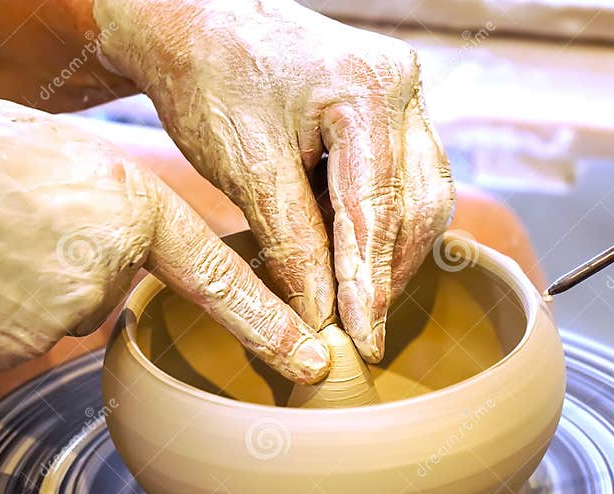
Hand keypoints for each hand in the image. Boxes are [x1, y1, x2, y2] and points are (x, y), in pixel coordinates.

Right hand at [0, 97, 328, 382]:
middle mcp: (111, 268)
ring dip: (30, 288)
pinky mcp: (22, 348)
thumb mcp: (54, 154)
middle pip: (111, 287)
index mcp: (129, 206)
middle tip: (16, 231)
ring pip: (63, 309)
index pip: (219, 277)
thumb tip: (108, 240)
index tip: (311, 358)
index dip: (267, 321)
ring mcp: (68, 313)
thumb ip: (100, 200)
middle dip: (73, 267)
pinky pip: (23, 331)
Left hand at [94, 0, 454, 361]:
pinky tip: (348, 255)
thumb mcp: (246, 167)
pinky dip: (377, 226)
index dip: (372, 285)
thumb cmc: (209, 78)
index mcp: (369, 90)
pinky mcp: (389, 111)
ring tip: (355, 300)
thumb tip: (323, 317)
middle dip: (390, 273)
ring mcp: (402, 96)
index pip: (378, 210)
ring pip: (420, 197)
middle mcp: (402, 87)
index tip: (364, 341)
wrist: (192, 23)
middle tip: (361, 329)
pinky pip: (403, 181)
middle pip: (419, 205)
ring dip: (389, 254)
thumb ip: (291, 243)